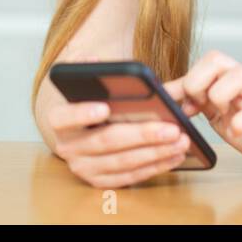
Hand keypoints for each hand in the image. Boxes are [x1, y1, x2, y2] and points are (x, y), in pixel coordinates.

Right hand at [47, 55, 190, 187]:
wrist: (82, 132)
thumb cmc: (92, 103)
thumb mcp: (87, 85)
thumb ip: (90, 73)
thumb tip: (94, 60)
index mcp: (60, 121)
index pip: (64, 117)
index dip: (82, 113)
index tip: (105, 107)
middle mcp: (68, 147)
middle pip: (106, 141)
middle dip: (142, 134)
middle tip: (171, 128)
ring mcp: (83, 167)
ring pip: (123, 162)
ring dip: (156, 153)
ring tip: (180, 140)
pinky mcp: (100, 182)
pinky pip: (130, 177)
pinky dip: (155, 166)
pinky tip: (174, 155)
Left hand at [164, 50, 241, 174]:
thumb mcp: (217, 112)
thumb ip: (194, 99)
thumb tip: (162, 93)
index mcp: (230, 77)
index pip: (205, 59)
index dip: (186, 80)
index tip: (180, 105)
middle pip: (216, 58)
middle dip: (198, 84)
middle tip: (201, 107)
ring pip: (236, 77)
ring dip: (219, 98)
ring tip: (223, 116)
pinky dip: (240, 122)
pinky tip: (237, 129)